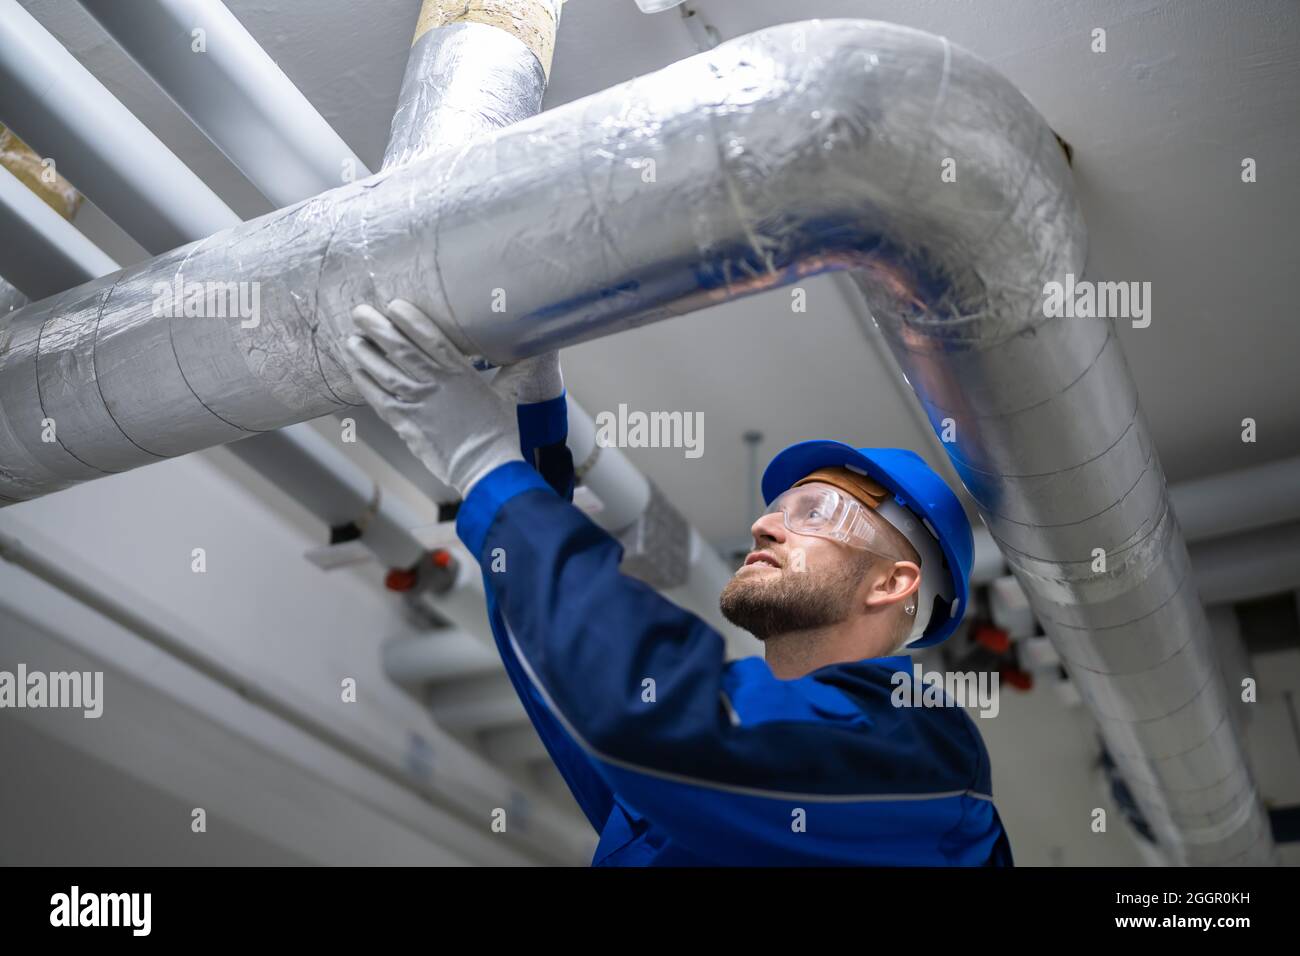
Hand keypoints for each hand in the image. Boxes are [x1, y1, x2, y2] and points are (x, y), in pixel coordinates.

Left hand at [344, 299, 527, 498]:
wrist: (486, 466)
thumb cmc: (498, 432)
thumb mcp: (504, 395)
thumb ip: (505, 373)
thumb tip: (525, 356)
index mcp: (459, 372)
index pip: (429, 337)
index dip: (410, 319)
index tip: (394, 305)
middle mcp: (435, 383)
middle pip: (399, 348)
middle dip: (377, 327)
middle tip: (361, 313)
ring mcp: (417, 403)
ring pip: (383, 370)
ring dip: (364, 353)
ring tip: (351, 339)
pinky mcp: (405, 423)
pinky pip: (378, 398)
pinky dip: (364, 382)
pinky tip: (355, 370)